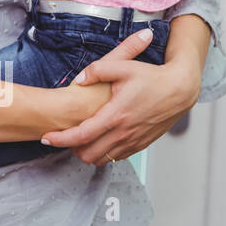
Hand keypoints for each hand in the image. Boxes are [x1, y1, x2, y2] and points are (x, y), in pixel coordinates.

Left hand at [41, 28, 199, 163]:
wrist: (179, 89)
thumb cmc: (151, 77)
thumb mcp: (122, 66)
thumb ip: (95, 70)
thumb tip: (77, 81)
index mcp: (116, 114)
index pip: (81, 135)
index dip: (60, 139)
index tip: (46, 137)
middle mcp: (124, 132)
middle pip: (88, 154)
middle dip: (71, 149)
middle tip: (63, 137)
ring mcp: (134, 141)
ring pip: (102, 159)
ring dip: (87, 152)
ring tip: (78, 138)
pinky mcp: (142, 144)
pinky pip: (117, 157)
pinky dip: (104, 152)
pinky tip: (99, 139)